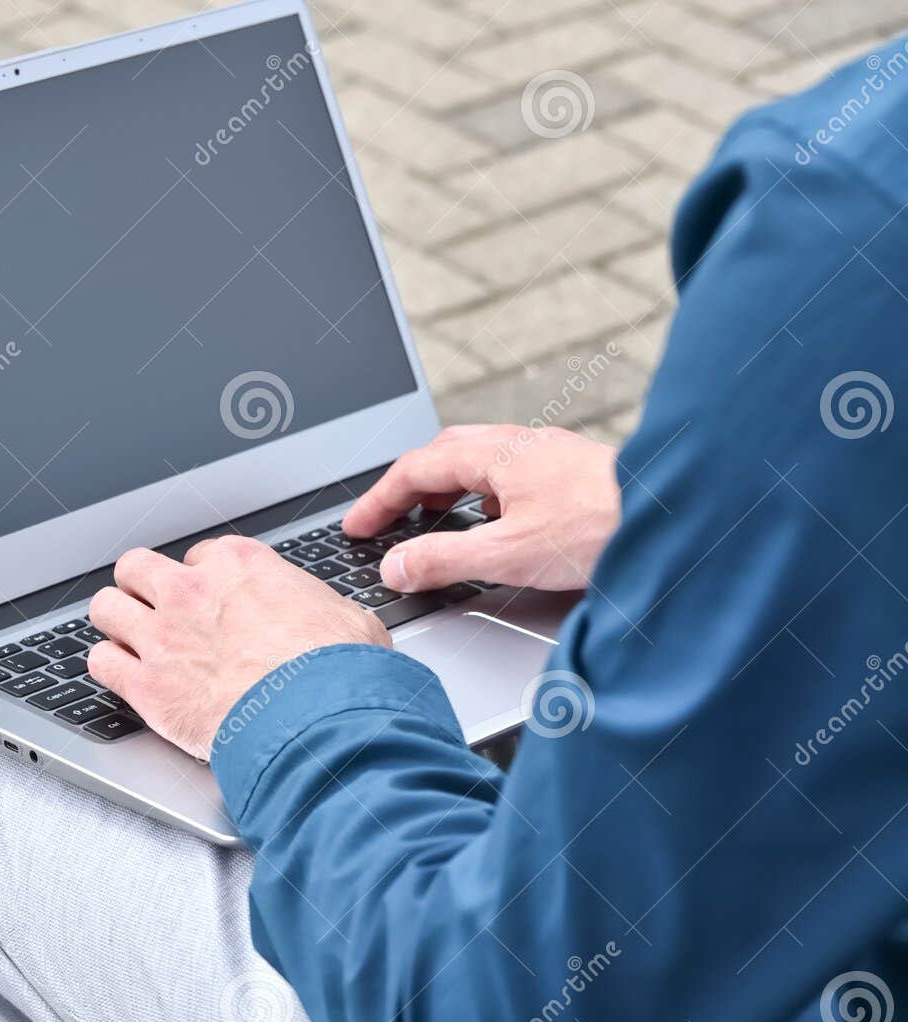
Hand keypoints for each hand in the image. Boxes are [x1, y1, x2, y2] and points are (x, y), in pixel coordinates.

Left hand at [87, 538, 389, 759]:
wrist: (315, 719)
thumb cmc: (338, 672)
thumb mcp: (346, 618)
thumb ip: (317, 609)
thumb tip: (329, 619)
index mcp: (239, 566)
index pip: (198, 556)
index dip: (200, 579)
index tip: (206, 598)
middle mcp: (192, 592)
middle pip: (136, 568)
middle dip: (141, 586)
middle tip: (152, 607)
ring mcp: (162, 636)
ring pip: (105, 607)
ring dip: (114, 622)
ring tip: (126, 637)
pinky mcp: (146, 686)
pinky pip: (100, 662)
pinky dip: (108, 668)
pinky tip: (121, 675)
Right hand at [341, 425, 619, 590]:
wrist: (678, 515)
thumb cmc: (604, 528)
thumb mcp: (509, 554)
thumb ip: (444, 561)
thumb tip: (397, 566)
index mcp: (494, 454)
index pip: (414, 469)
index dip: (378, 501)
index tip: (357, 527)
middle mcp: (518, 443)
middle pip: (441, 454)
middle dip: (406, 488)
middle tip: (386, 521)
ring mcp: (545, 452)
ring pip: (476, 460)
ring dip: (443, 487)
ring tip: (430, 520)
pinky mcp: (568, 469)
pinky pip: (506, 470)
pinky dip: (479, 492)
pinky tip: (492, 520)